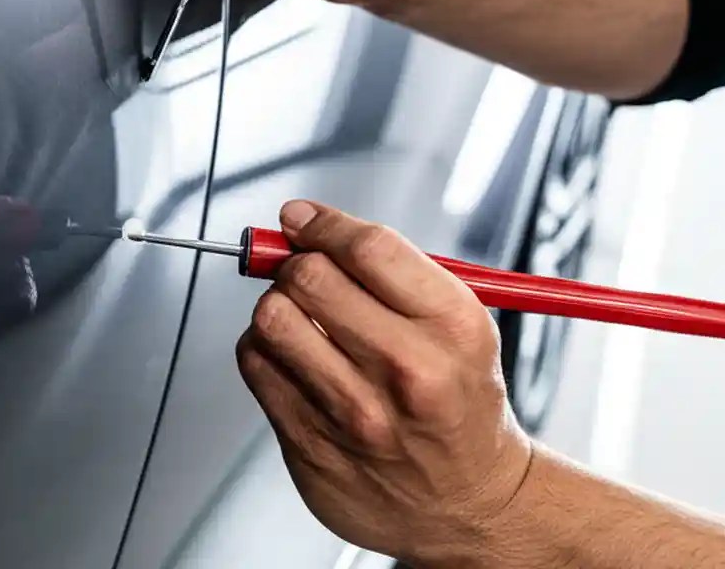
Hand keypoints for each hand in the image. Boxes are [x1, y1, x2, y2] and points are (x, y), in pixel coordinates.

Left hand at [235, 200, 531, 565]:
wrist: (468, 505)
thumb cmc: (458, 403)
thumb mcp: (461, 327)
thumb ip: (392, 271)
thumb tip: (303, 222)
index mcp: (453, 328)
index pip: (370, 247)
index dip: (323, 223)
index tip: (301, 219)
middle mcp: (408, 370)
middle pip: (310, 277)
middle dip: (298, 264)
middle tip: (305, 272)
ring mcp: (356, 414)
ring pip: (273, 319)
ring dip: (277, 307)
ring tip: (299, 319)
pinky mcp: (312, 444)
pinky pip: (255, 366)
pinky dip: (263, 349)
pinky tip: (292, 359)